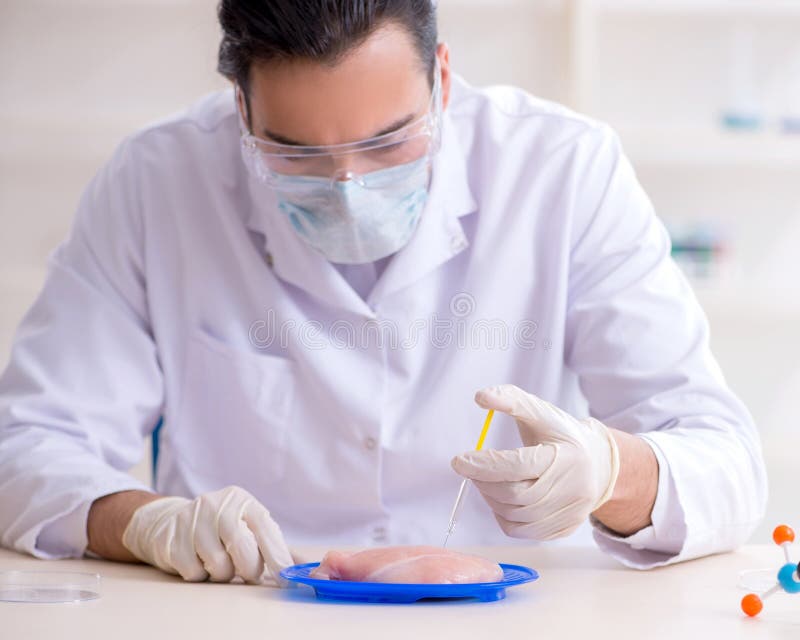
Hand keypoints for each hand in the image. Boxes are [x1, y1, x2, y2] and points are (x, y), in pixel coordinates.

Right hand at [122, 485, 291, 584]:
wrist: (171, 521)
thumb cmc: (221, 528)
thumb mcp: (248, 527)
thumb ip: (275, 545)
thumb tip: (306, 566)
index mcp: (242, 501)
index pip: (265, 528)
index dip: (277, 556)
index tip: (285, 578)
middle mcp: (218, 505)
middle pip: (243, 549)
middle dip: (248, 569)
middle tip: (245, 570)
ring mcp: (192, 520)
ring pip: (219, 565)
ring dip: (222, 573)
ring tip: (218, 560)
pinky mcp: (172, 538)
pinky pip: (194, 573)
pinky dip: (199, 574)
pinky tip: (197, 560)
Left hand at [451, 384, 619, 539]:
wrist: (600, 464)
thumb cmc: (563, 435)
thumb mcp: (542, 412)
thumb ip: (512, 400)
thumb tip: (480, 396)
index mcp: (566, 456)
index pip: (519, 465)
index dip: (485, 465)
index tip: (459, 461)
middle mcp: (572, 488)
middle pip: (516, 494)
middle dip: (484, 482)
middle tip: (470, 469)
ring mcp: (569, 512)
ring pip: (516, 515)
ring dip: (490, 499)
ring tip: (484, 481)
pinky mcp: (563, 528)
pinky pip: (522, 531)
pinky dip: (502, 516)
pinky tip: (500, 499)